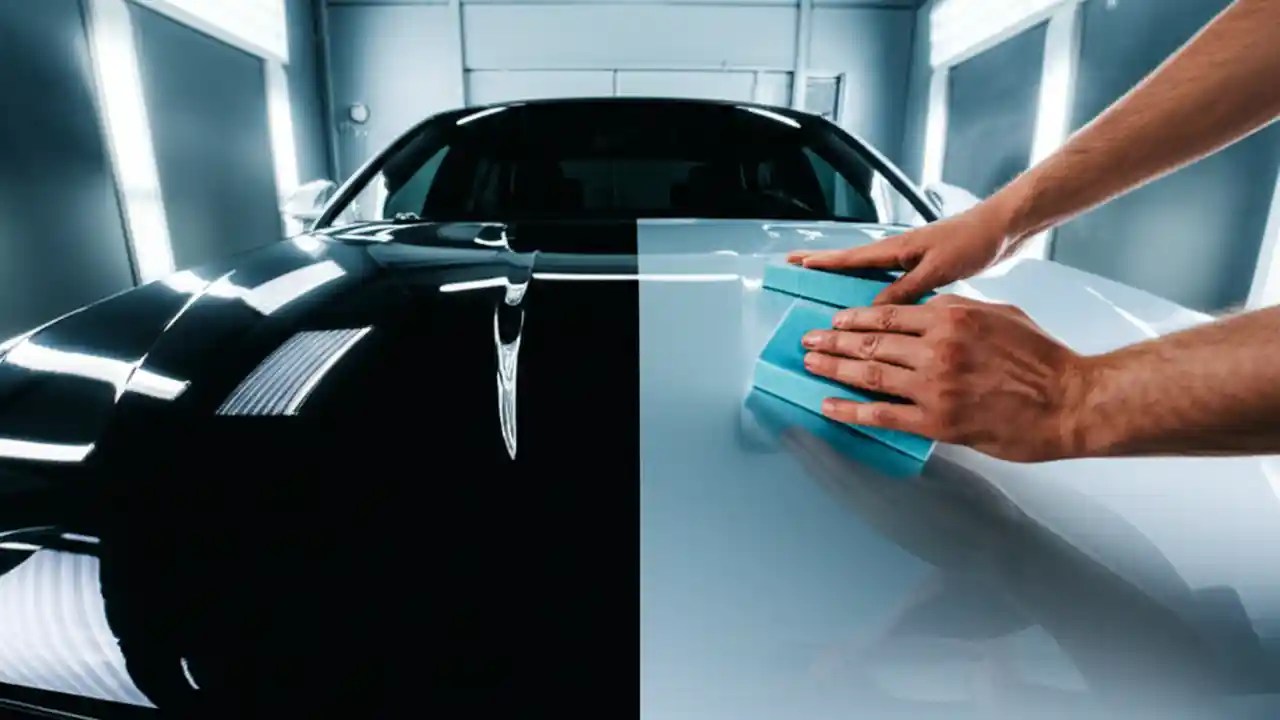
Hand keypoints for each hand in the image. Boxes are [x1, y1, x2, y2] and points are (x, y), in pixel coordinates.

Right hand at [787, 198, 1021, 304]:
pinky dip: (879, 292)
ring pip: (872, 274)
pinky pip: (894, 284)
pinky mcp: (931, 270)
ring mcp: (915, 261)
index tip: (794, 263)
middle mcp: (902, 253)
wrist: (1008, 229)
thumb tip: (872, 308)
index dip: (822, 262)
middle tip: (796, 269)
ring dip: (850, 281)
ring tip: (827, 291)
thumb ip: (905, 289)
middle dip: (825, 267)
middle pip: (854, 263)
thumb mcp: (937, 269)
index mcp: (898, 249)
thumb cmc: (975, 241)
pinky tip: (878, 305)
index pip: (850, 258)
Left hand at [800, 295, 1089, 461]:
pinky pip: (882, 415)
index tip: (833, 320)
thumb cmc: (1042, 358)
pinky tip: (829, 405)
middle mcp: (937, 348)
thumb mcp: (1000, 314)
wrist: (1068, 402)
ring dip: (833, 369)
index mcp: (951, 317)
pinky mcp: (937, 421)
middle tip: (808, 341)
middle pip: (871, 342)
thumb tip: (927, 309)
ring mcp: (934, 386)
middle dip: (833, 341)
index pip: (888, 315)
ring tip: (810, 365)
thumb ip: (959, 309)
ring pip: (869, 374)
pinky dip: (850, 410)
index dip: (854, 318)